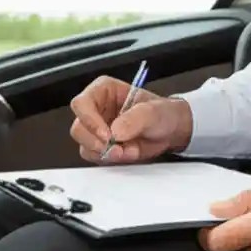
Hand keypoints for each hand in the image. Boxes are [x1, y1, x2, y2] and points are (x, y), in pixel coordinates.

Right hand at [68, 76, 192, 162]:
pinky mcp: (101, 145)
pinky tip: (127, 153)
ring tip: (129, 150)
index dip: (90, 121)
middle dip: (97, 143)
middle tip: (117, 149)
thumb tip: (115, 131)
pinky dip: (110, 159)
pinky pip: (95, 157)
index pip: (81, 104)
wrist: (171, 131)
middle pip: (78, 128)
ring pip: (84, 145)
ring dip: (105, 153)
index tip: (107, 135)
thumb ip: (135, 119)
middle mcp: (96, 109)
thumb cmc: (162, 113)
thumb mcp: (153, 112)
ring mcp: (96, 129)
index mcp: (103, 90)